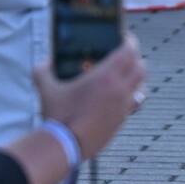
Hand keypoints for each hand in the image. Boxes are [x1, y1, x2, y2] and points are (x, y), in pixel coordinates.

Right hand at [33, 36, 146, 159]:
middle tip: (124, 55)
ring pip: (142, 86)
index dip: (130, 41)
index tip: (124, 37)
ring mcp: (124, 106)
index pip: (129, 51)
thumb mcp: (46, 89)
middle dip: (135, 58)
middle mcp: (120, 89)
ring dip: (136, 78)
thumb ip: (43, 71)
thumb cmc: (58, 116)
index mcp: (106, 76)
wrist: (65, 146)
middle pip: (141, 67)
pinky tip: (118, 97)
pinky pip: (134, 104)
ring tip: (124, 76)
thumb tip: (44, 63)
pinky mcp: (122, 121)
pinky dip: (131, 96)